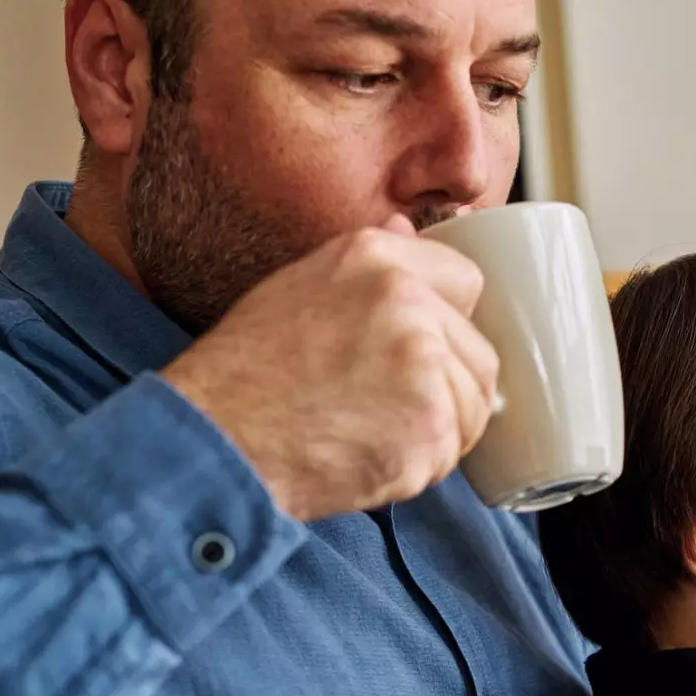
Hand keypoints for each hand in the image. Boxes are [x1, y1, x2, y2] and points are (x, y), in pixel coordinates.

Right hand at [162, 215, 496, 520]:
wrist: (215, 440)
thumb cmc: (249, 371)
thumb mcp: (301, 287)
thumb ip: (370, 264)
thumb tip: (412, 229)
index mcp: (376, 258)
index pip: (466, 282)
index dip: (446, 323)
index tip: (414, 350)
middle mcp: (407, 302)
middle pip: (480, 353)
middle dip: (448, 387)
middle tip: (388, 407)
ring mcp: (424, 365)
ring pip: (475, 405)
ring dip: (438, 429)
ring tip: (374, 432)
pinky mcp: (430, 427)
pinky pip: (452, 452)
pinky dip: (420, 466)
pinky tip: (369, 457)